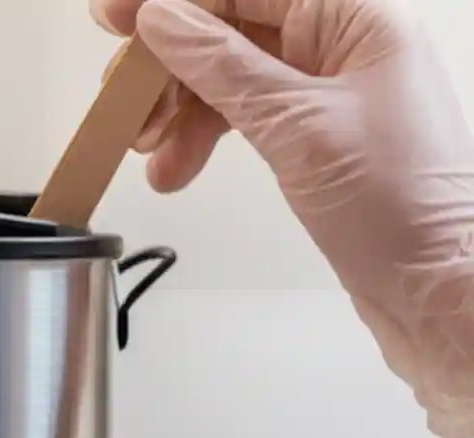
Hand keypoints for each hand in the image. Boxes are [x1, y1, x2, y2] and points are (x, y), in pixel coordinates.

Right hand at [92, 0, 473, 437]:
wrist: (439, 290)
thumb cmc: (405, 208)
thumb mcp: (296, 126)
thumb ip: (222, 66)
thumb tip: (164, 20)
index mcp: (358, 18)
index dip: (176, 2)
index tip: (117, 17)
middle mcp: (344, 46)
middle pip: (231, 30)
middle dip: (170, 66)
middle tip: (122, 96)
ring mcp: (329, 92)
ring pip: (229, 79)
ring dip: (179, 113)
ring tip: (149, 151)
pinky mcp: (315, 137)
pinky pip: (242, 118)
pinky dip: (203, 140)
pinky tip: (176, 168)